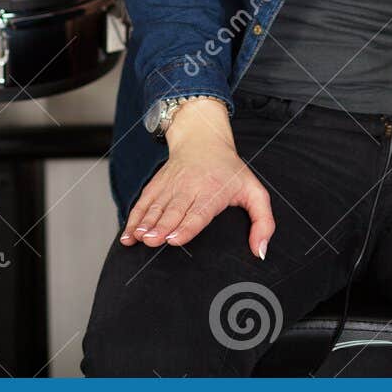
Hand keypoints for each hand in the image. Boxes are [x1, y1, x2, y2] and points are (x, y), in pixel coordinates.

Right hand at [120, 97, 274, 258]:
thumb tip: (260, 252)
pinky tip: (128, 234)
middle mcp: (190, 187)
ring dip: (145, 223)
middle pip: (174, 210)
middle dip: (161, 226)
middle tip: (152, 241)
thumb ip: (263, 223)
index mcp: (214, 191)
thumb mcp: (255, 192)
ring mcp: (171, 185)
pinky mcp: (157, 185)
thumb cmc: (230, 172)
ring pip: (156, 206)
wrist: (203, 140)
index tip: (174, 239)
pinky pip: (144, 202)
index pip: (199, 212)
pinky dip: (134, 218)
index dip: (186, 227)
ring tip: (137, 238)